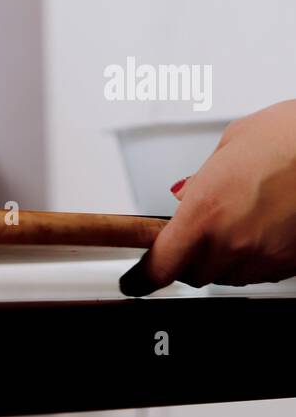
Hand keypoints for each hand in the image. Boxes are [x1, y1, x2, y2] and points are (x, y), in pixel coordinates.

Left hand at [120, 99, 295, 294]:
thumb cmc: (288, 137)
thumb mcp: (228, 147)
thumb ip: (201, 180)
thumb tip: (189, 194)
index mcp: (205, 211)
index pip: (162, 264)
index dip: (145, 275)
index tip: (135, 279)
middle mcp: (231, 241)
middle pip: (194, 273)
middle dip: (187, 256)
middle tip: (195, 229)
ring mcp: (263, 257)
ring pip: (227, 274)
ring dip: (221, 256)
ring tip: (236, 218)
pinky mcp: (289, 264)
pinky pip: (258, 271)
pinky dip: (251, 256)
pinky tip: (260, 227)